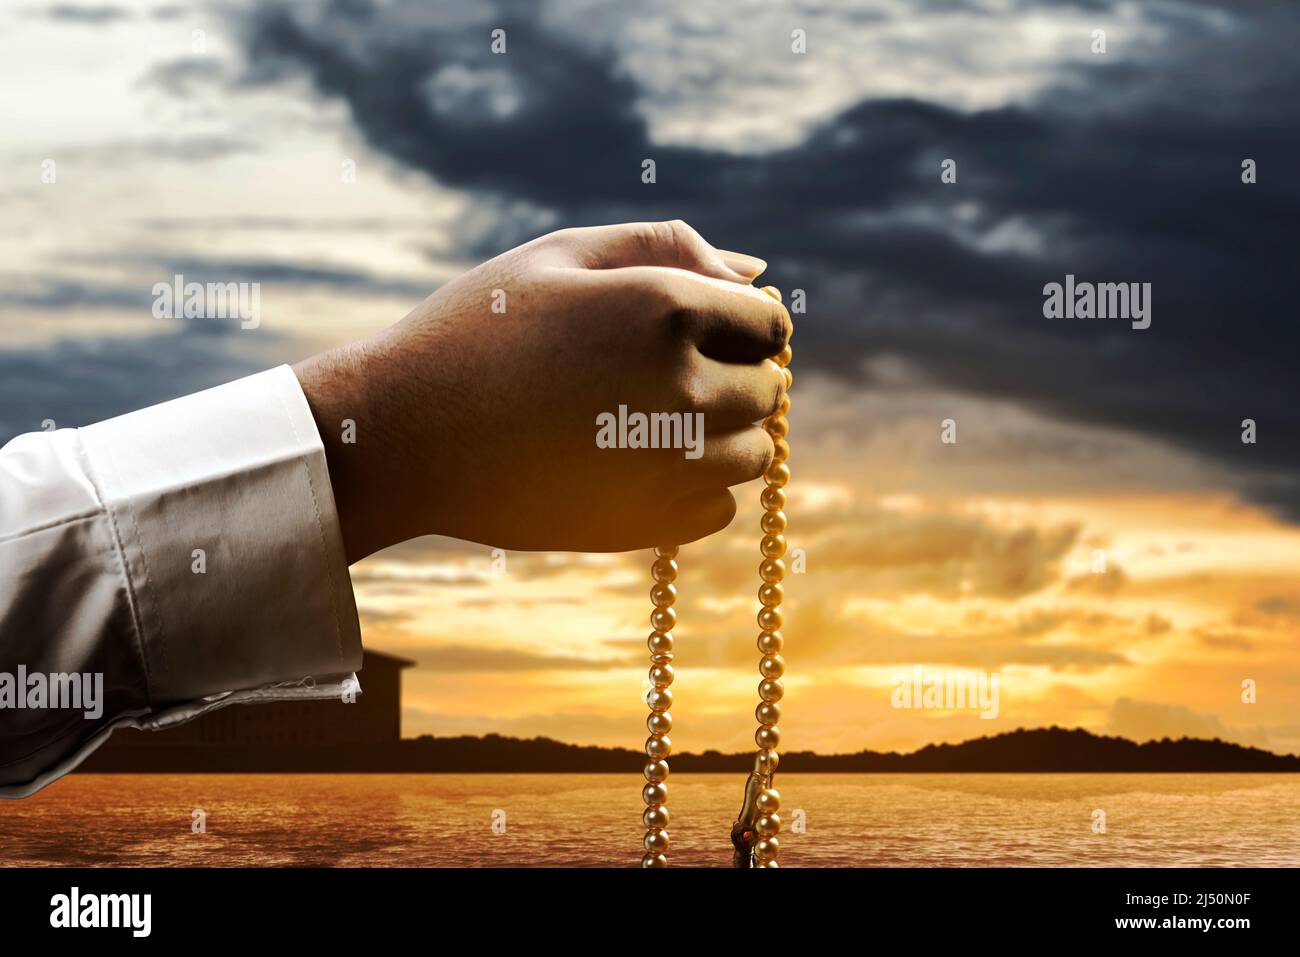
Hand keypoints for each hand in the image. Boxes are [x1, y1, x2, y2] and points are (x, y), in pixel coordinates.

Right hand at [294, 220, 790, 560]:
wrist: (404, 437)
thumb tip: (756, 271)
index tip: (702, 332)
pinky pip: (720, 508)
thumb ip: (666, 247)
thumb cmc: (477, 332)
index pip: (769, 325)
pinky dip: (696, 489)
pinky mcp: (649, 525)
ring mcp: (670, 466)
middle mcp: (684, 388)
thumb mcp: (561, 258)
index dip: (742, 325)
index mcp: (667, 309)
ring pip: (753, 454)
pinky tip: (637, 466)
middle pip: (768, 391)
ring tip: (648, 421)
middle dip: (734, 378)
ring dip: (722, 436)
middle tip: (662, 376)